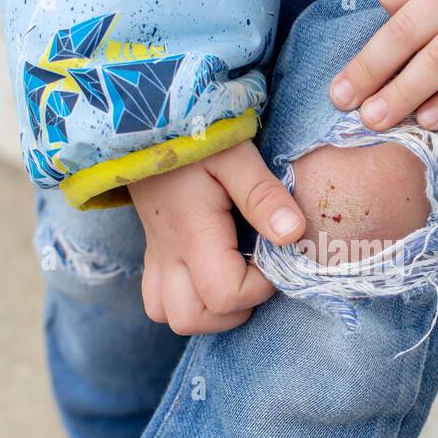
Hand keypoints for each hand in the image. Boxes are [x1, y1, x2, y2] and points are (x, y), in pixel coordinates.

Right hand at [127, 139, 305, 334]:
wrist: (145, 119)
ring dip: (208, 312)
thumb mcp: (235, 153)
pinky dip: (186, 301)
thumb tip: (293, 234)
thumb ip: (263, 194)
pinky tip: (211, 276)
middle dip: (232, 310)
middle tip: (255, 276)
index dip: (259, 287)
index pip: (225, 295)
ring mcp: (156, 255)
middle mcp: (168, 253)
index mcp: (192, 233)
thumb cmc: (194, 131)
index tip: (272, 255)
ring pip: (172, 315)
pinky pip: (159, 300)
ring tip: (235, 281)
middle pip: (191, 319)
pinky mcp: (153, 251)